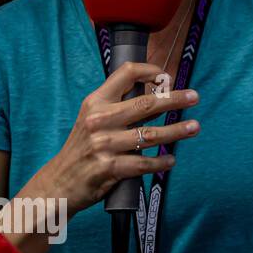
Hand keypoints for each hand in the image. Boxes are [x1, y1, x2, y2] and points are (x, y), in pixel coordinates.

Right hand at [36, 61, 201, 217]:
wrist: (58, 182)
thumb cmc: (83, 147)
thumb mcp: (93, 119)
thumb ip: (120, 106)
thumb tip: (160, 95)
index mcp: (96, 102)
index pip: (125, 74)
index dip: (150, 70)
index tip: (167, 76)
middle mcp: (99, 120)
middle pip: (146, 104)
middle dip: (175, 99)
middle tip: (194, 97)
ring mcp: (104, 144)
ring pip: (151, 135)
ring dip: (177, 131)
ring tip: (194, 127)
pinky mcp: (109, 168)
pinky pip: (144, 163)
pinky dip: (161, 162)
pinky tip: (171, 160)